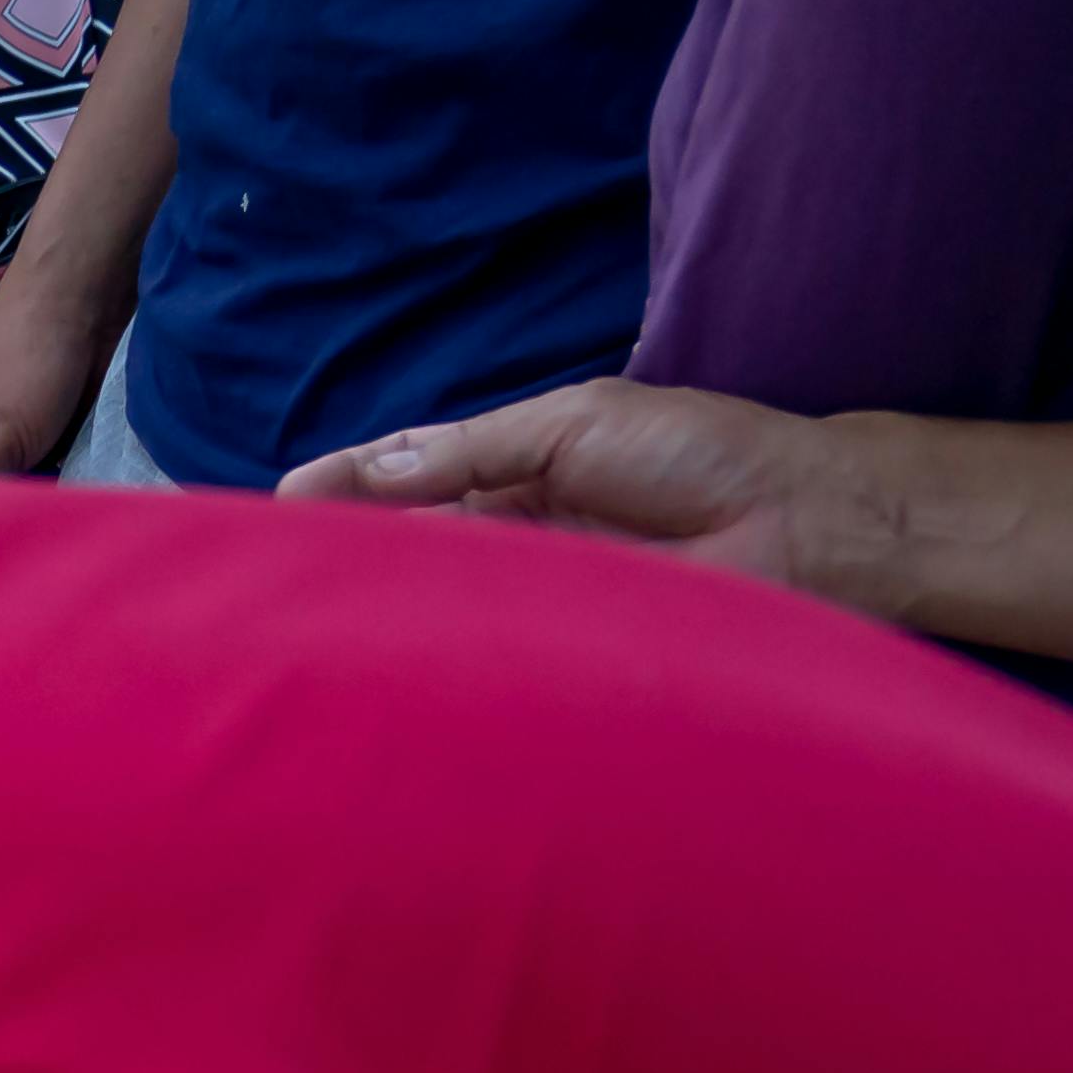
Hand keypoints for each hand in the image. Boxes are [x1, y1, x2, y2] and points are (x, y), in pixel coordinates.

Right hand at [282, 376, 869, 598]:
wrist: (802, 523)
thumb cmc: (703, 453)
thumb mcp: (574, 421)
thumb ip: (473, 449)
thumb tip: (373, 469)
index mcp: (513, 468)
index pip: (406, 478)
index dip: (345, 489)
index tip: (281, 503)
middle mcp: (508, 536)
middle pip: (403, 545)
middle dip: (340, 552)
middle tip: (270, 567)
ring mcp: (525, 595)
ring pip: (429, 599)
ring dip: (375, 602)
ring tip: (304, 607)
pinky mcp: (548, 651)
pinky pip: (473, 647)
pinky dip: (429, 647)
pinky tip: (379, 647)